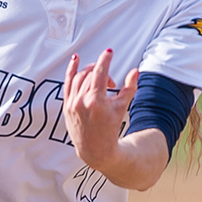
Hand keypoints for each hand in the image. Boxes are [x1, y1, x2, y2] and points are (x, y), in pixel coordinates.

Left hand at [62, 50, 139, 175]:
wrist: (95, 149)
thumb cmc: (110, 129)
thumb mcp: (122, 108)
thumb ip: (129, 88)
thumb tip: (135, 71)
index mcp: (96, 101)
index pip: (99, 72)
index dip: (105, 60)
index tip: (109, 52)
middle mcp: (81, 101)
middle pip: (90, 75)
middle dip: (101, 72)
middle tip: (111, 82)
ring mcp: (72, 104)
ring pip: (79, 77)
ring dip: (89, 72)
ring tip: (99, 77)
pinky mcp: (67, 106)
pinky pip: (67, 83)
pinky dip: (71, 71)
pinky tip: (75, 60)